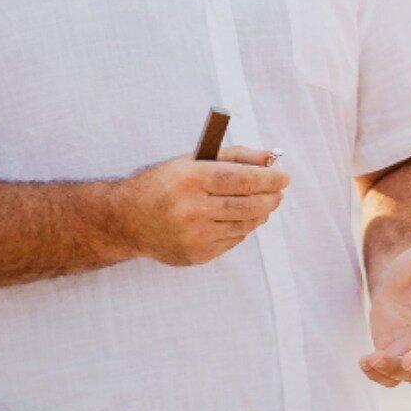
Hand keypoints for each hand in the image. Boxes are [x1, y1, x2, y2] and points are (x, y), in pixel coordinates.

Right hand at [121, 145, 289, 265]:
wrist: (126, 219)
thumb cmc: (164, 184)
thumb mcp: (194, 160)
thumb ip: (235, 156)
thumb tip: (271, 158)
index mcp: (191, 179)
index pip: (243, 179)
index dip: (269, 179)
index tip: (284, 177)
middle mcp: (192, 209)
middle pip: (248, 205)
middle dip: (270, 198)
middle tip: (278, 192)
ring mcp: (194, 235)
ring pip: (244, 225)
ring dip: (260, 213)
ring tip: (262, 204)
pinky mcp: (195, 255)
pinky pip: (232, 240)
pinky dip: (241, 228)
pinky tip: (237, 219)